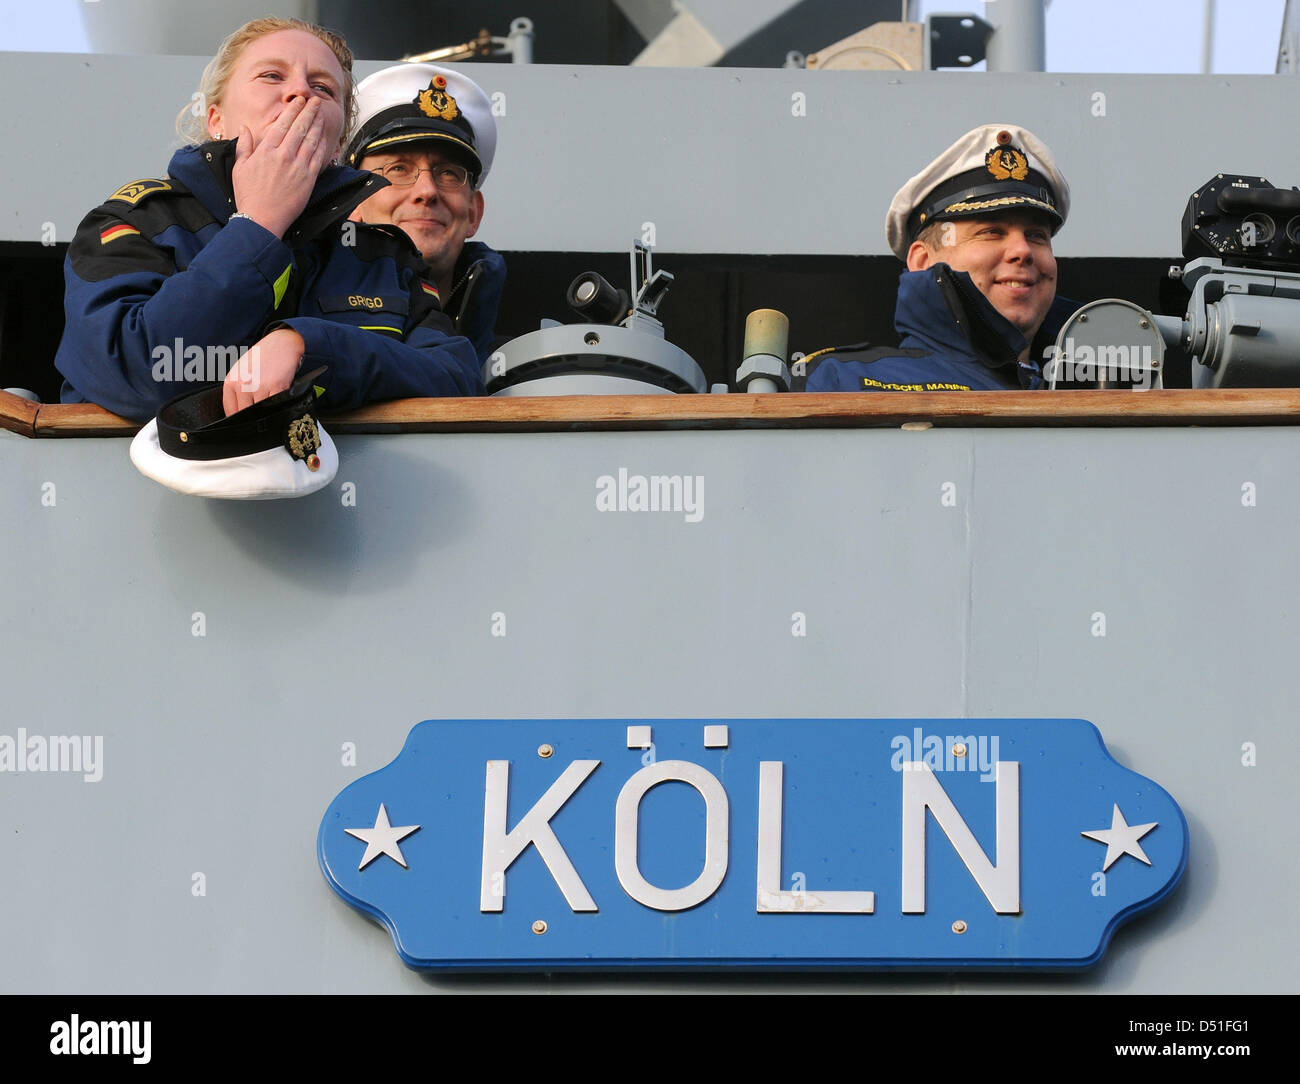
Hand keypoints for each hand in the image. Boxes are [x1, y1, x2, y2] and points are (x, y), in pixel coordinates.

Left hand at [223, 328, 304, 415]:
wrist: (281, 343)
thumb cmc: (263, 356)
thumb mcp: (242, 370)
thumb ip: (238, 388)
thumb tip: (239, 409)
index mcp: (231, 380)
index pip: (230, 409)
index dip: (236, 419)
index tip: (243, 422)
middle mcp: (243, 384)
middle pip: (244, 413)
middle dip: (251, 418)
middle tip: (257, 420)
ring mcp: (259, 386)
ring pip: (259, 412)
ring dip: (264, 414)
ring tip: (268, 413)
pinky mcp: (275, 387)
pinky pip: (274, 405)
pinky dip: (276, 408)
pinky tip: (277, 405)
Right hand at [230, 97, 330, 237]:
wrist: (261, 219)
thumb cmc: (248, 195)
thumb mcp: (239, 167)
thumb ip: (244, 146)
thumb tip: (245, 129)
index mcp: (266, 150)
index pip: (282, 124)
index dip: (292, 110)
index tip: (298, 100)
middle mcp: (283, 155)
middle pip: (299, 128)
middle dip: (308, 112)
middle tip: (314, 100)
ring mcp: (297, 167)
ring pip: (310, 140)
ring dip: (317, 125)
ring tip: (321, 113)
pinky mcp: (308, 180)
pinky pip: (317, 158)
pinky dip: (322, 145)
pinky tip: (324, 136)